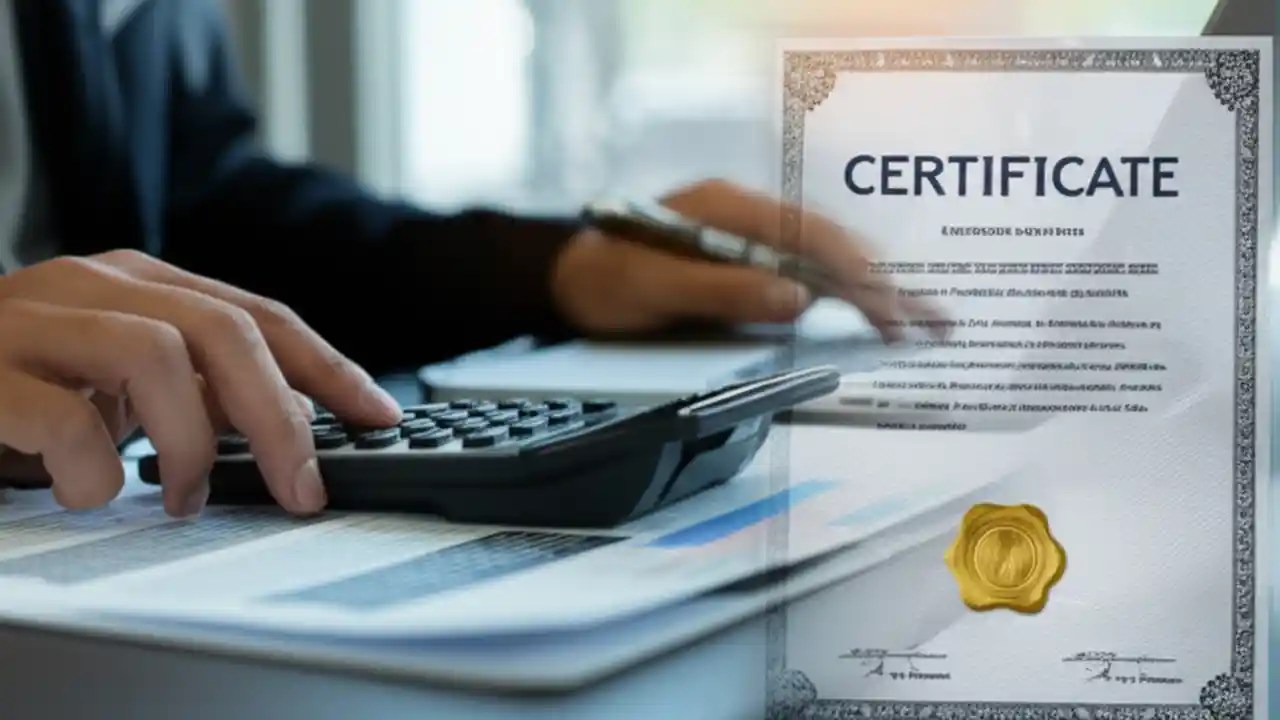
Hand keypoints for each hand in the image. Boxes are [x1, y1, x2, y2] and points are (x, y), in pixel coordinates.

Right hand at [0, 250, 400, 516]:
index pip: (261, 314)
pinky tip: (95, 495)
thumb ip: (196, 390)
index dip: (329, 367)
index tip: (380, 416)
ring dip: (190, 444)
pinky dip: (97, 471)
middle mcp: (95, 285)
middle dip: (281, 416)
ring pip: (157, 357)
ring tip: (182, 497)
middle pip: (225, 330)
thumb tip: (295, 433)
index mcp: (142, 282)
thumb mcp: (120, 379)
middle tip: (304, 487)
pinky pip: (64, 419)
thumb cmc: (23, 383)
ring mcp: (33, 320)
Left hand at [550, 179, 944, 339]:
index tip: (888, 303)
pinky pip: (803, 274)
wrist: (565, 280)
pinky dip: (840, 295)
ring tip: (917, 319)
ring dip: (869, 289)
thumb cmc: (602, 279)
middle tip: (929, 318)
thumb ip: (722, 291)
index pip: (808, 232)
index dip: (853, 269)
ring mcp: (746, 237)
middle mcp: (744, 215)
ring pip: (822, 259)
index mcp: (726, 206)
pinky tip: (870, 312)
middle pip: (827, 243)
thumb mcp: (654, 288)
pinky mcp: (744, 263)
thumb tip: (796, 299)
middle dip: (881, 280)